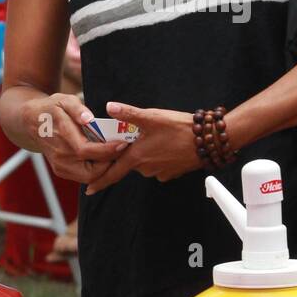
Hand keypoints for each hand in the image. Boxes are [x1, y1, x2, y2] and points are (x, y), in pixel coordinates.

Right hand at [31, 92, 127, 184]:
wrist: (32, 121)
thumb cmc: (52, 108)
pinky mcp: (60, 171)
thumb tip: (89, 119)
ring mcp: (59, 166)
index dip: (107, 150)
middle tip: (122, 150)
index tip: (122, 143)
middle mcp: (59, 155)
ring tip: (115, 154)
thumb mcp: (64, 100)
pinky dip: (96, 170)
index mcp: (61, 136)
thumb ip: (77, 109)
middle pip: (91, 170)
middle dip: (110, 162)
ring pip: (89, 177)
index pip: (87, 150)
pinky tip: (104, 157)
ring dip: (104, 168)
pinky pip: (83, 177)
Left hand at [84, 101, 200, 194]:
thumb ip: (129, 113)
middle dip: (129, 152)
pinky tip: (167, 143)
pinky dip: (159, 156)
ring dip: (146, 153)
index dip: (99, 182)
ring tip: (157, 136)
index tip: (89, 190)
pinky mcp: (172, 173)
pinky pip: (158, 165)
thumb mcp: (152, 117)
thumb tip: (110, 107)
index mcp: (137, 156)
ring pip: (145, 163)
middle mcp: (146, 168)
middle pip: (129, 163)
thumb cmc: (179, 128)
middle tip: (138, 136)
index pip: (112, 173)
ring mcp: (160, 172)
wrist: (207, 140)